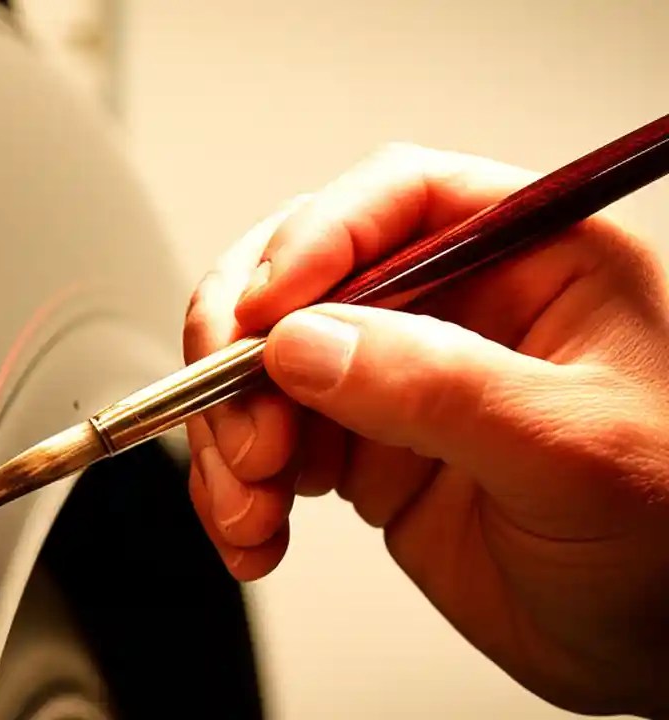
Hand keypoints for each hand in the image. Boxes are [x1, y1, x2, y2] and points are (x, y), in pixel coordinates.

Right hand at [182, 143, 668, 716]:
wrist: (661, 649)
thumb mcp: (571, 451)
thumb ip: (438, 388)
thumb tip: (304, 343)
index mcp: (534, 260)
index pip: (400, 200)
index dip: (314, 241)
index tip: (263, 313)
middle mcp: (458, 306)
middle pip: (305, 276)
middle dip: (245, 349)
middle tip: (239, 424)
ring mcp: (405, 380)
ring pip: (267, 365)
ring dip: (230, 432)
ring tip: (248, 506)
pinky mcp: (368, 450)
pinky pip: (269, 444)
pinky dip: (239, 489)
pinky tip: (255, 534)